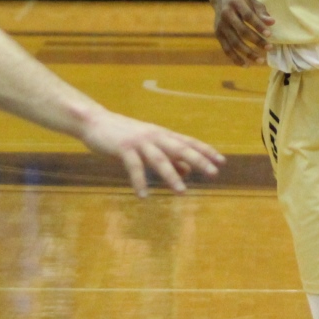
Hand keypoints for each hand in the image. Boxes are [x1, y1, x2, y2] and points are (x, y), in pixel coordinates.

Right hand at [78, 110, 224, 196]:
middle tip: (213, 173)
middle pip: (180, 148)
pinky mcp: (123, 148)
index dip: (205, 151)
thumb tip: (186, 171)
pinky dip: (139, 182)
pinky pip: (134, 167)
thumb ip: (167, 157)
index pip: (188, 142)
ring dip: (172, 176)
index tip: (222, 161)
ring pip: (160, 159)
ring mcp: (139, 141)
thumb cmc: (125, 135)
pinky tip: (143, 196)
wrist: (96, 122)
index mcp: (162, 134)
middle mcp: (155, 136)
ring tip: (181, 193)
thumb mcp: (149, 145)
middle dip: (198, 160)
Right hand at [211, 0, 272, 65]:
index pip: (248, 16)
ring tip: (261, 60)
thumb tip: (272, 23)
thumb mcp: (252, 2)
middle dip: (256, 41)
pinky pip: (226, 49)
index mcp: (236, 4)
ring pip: (234, 42)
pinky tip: (246, 65)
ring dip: (247, 53)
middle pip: (241, 31)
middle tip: (270, 48)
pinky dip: (236, 58)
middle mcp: (226, 15)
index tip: (270, 34)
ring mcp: (220, 26)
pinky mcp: (218, 35)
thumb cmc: (242, 1)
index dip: (258, 26)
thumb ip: (262, 12)